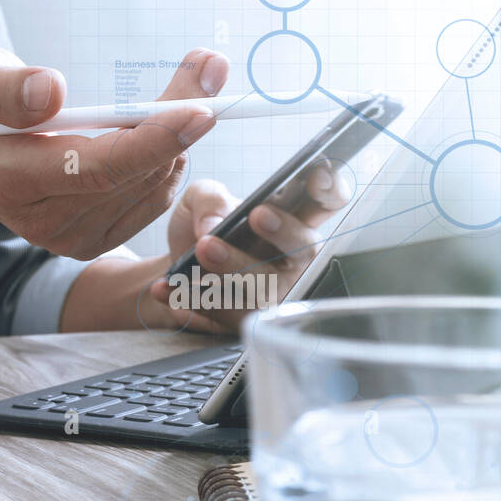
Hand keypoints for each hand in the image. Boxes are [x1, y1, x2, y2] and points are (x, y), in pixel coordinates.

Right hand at [0, 46, 228, 259]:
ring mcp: (73, 238)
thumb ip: (3, 86)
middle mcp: (45, 222)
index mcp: (10, 180)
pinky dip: (170, 158)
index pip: (97, 167)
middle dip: (180, 120)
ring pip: (150, 185)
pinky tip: (164, 129)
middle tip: (210, 68)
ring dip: (180, 134)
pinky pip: (151, 198)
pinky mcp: (95, 240)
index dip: (153, 140)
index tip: (201, 108)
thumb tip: (51, 90)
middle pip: (134, 173)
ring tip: (191, 85)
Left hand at [145, 160, 351, 332]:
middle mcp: (291, 258)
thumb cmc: (201, 229)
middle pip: (304, 247)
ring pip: (265, 286)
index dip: (331, 189)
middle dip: (284, 230)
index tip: (316, 179)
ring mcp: (273, 293)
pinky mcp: (247, 321)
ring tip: (201, 251)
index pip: (326, 202)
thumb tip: (215, 223)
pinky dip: (193, 300)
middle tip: (257, 215)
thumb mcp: (198, 200)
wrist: (171, 271)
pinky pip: (227, 315)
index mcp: (290, 218)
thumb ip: (209, 198)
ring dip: (234, 267)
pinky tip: (170, 288)